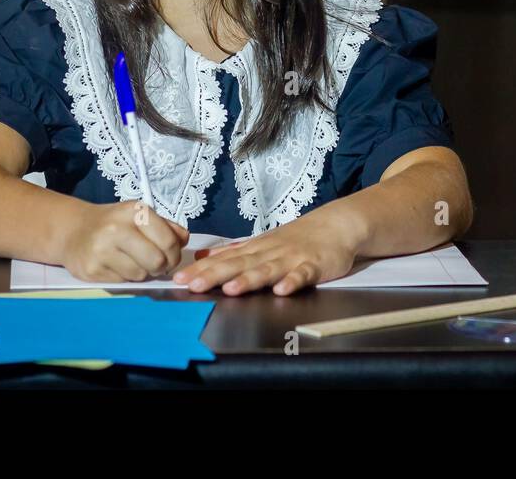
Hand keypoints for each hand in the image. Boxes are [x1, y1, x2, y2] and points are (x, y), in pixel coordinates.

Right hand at [60, 200, 188, 282]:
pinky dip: (125, 278)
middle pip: (156, 261)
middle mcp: (117, 229)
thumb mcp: (140, 215)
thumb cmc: (114, 223)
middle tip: (157, 265)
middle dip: (161, 267)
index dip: (175, 254)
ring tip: (134, 263)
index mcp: (135, 212)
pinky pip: (122, 282)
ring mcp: (102, 251)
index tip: (171, 257)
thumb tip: (184, 241)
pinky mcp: (91, 270)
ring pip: (140, 275)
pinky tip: (118, 266)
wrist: (74, 230)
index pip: (168, 241)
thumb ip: (166, 227)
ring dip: (143, 273)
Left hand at [173, 206, 361, 295]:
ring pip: (268, 269)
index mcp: (256, 249)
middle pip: (240, 264)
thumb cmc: (298, 237)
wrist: (337, 224)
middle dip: (215, 275)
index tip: (179, 279)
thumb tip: (203, 256)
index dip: (201, 270)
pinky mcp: (314, 266)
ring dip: (250, 279)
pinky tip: (283, 290)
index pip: (224, 260)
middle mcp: (270, 253)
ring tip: (232, 289)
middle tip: (193, 285)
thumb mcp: (263, 242)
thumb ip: (234, 251)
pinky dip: (293, 281)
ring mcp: (292, 259)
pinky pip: (303, 274)